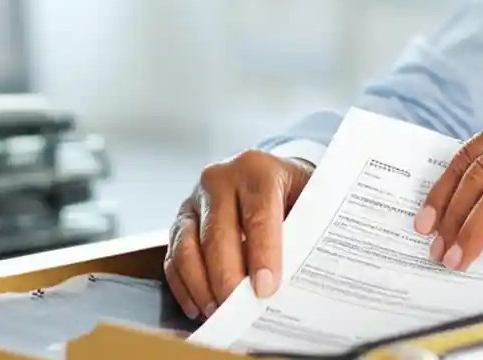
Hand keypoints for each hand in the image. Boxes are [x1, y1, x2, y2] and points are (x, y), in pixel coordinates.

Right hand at [164, 151, 313, 318]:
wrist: (270, 173)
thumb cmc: (293, 190)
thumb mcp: (309, 197)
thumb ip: (304, 229)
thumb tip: (300, 276)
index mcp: (257, 169)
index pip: (258, 215)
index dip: (263, 254)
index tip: (266, 289)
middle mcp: (220, 178)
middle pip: (218, 235)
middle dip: (227, 278)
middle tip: (239, 312)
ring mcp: (195, 199)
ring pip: (187, 248)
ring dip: (201, 286)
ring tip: (219, 313)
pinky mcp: (180, 219)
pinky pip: (173, 256)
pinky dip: (183, 286)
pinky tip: (199, 307)